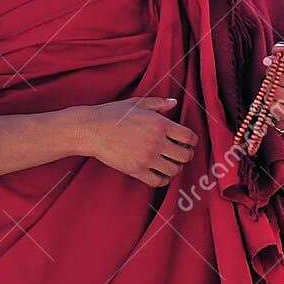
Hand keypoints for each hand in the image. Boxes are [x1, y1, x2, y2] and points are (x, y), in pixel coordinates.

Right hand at [83, 97, 197, 186]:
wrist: (91, 130)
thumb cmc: (113, 114)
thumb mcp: (138, 103)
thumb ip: (159, 103)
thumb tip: (174, 102)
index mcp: (161, 124)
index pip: (190, 137)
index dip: (192, 141)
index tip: (187, 142)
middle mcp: (157, 142)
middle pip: (186, 156)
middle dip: (186, 155)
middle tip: (180, 153)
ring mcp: (146, 158)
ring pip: (174, 170)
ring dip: (176, 167)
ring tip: (170, 163)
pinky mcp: (136, 170)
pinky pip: (159, 181)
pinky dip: (164, 179)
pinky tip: (161, 173)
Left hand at [262, 42, 283, 131]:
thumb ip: (283, 49)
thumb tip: (277, 50)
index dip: (277, 62)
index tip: (267, 60)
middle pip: (278, 78)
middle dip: (271, 75)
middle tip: (274, 75)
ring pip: (273, 92)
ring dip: (268, 88)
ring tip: (275, 86)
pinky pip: (270, 105)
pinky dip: (269, 101)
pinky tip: (276, 98)